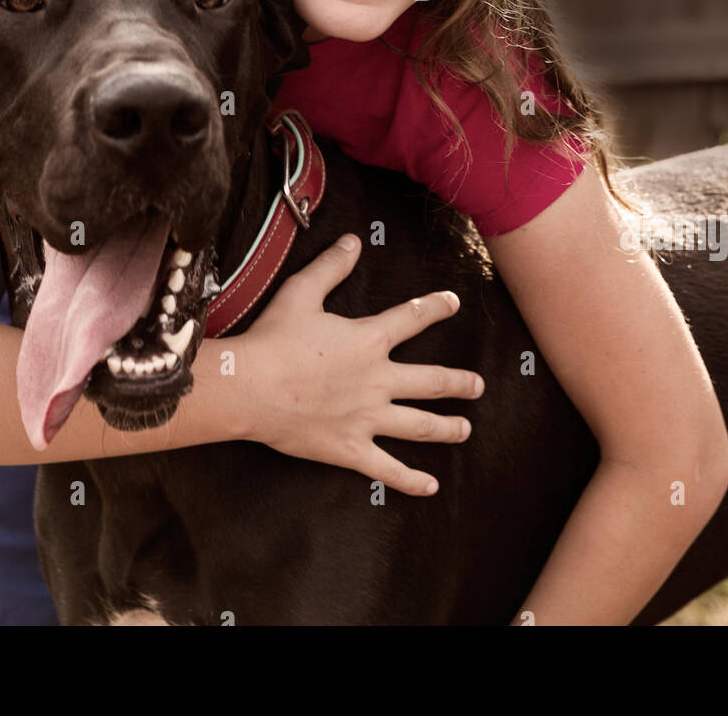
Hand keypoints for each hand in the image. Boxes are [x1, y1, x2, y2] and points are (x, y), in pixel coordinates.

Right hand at [233, 233, 483, 496]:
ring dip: (447, 428)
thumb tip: (353, 240)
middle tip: (478, 385)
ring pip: (419, 426)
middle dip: (458, 383)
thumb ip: (331, 266)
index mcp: (369, 340)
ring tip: (465, 429)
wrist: (249, 387)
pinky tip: (431, 487)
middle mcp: (378, 380)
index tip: (453, 303)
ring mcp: (367, 418)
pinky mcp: (350, 448)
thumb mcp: (302, 292)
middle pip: (430, 381)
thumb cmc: (273, 338)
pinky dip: (411, 480)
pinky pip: (387, 468)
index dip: (436, 307)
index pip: (413, 318)